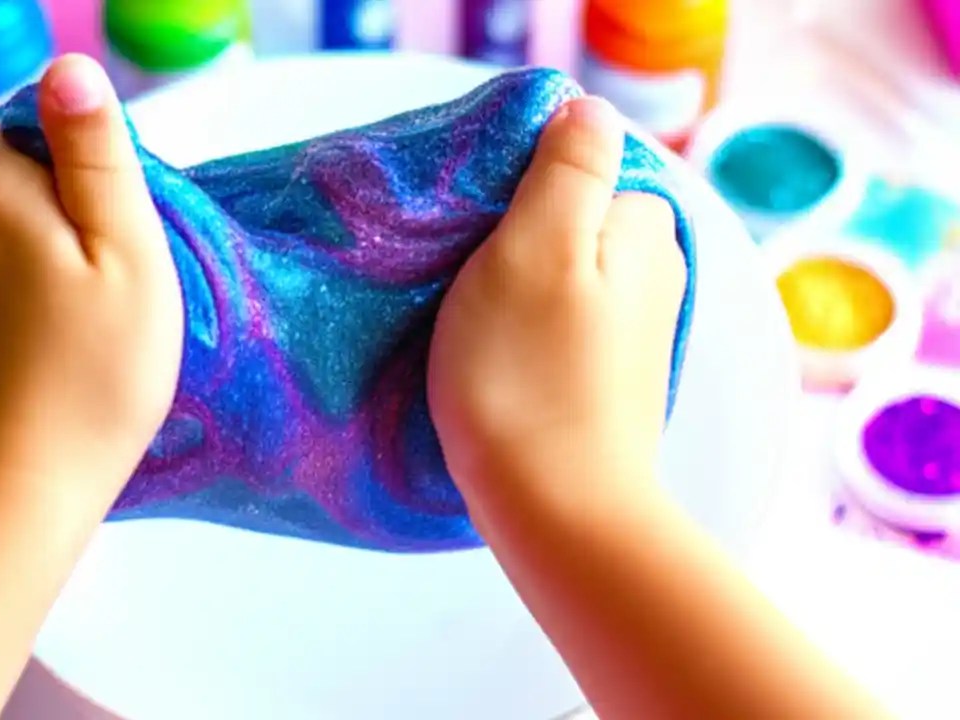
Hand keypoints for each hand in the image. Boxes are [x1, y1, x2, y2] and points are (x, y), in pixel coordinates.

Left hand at [0, 54, 183, 509]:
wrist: (17, 489)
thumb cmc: (98, 377)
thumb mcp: (131, 258)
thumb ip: (96, 155)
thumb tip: (67, 69)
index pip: (32, 144)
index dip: (75, 191)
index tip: (100, 256)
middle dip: (39, 231)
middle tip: (84, 307)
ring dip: (3, 273)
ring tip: (45, 342)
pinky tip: (4, 362)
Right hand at [427, 96, 685, 521]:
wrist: (556, 512)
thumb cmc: (531, 373)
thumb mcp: (539, 245)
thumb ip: (570, 167)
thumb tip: (590, 109)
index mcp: (646, 231)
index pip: (586, 166)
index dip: (526, 184)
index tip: (479, 225)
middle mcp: (658, 278)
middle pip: (576, 222)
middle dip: (525, 236)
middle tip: (467, 276)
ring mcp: (637, 337)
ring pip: (568, 277)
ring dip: (521, 288)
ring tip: (475, 323)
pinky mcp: (612, 384)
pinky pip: (564, 327)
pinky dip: (531, 332)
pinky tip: (499, 361)